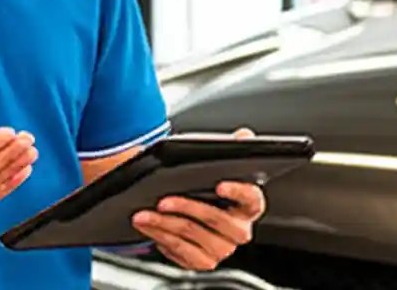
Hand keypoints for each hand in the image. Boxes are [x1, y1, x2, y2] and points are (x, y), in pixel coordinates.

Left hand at [131, 128, 266, 270]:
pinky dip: (161, 238)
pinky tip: (148, 226)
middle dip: (188, 209)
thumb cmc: (203, 183)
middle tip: (163, 200)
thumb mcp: (216, 161)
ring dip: (165, 225)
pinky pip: (181, 252)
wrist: (185, 207)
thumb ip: (232, 148)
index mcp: (249, 205)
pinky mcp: (202, 261)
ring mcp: (222, 248)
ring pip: (194, 238)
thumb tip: (244, 135)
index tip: (219, 185)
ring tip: (144, 213)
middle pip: (218, 222)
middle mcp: (239, 230)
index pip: (252, 199)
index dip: (238, 192)